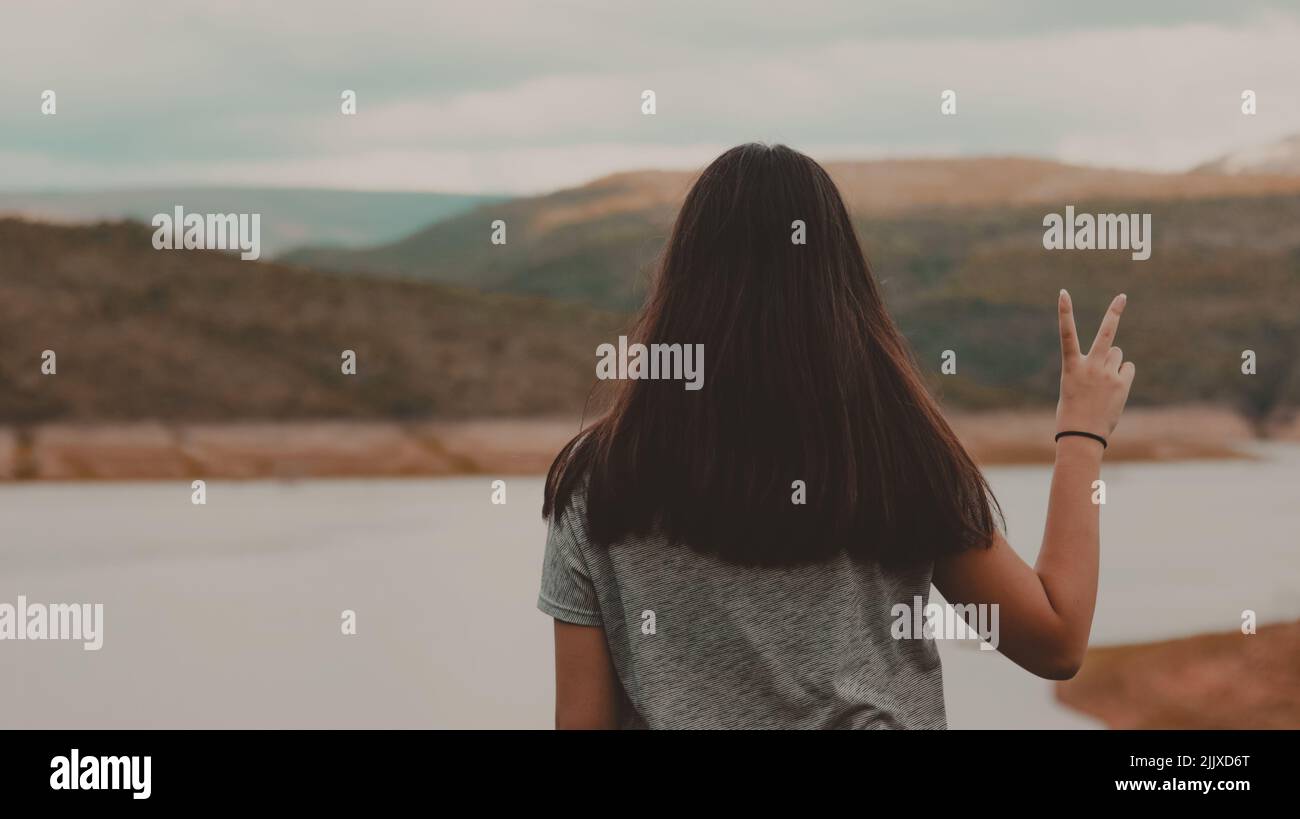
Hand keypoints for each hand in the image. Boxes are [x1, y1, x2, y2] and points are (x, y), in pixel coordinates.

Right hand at [1056, 290, 1134, 439]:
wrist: (1081, 436)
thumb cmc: (1072, 411)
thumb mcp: (1074, 385)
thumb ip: (1093, 368)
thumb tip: (1118, 355)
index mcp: (1071, 366)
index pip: (1066, 334)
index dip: (1064, 312)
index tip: (1063, 292)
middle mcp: (1090, 366)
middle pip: (1105, 334)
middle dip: (1114, 313)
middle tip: (1122, 296)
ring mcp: (1108, 375)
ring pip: (1117, 355)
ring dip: (1113, 363)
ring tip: (1103, 383)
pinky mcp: (1122, 384)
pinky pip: (1127, 369)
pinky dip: (1122, 375)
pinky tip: (1114, 389)